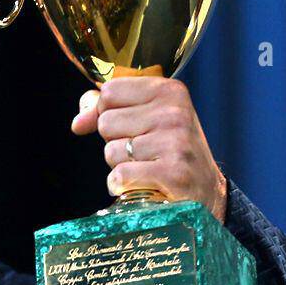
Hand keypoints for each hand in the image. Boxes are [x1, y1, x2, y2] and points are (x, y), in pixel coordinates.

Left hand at [70, 75, 227, 222]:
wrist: (207, 193)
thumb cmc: (170, 153)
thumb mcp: (148, 120)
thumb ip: (109, 111)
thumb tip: (78, 122)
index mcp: (169, 91)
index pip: (110, 92)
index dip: (107, 113)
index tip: (128, 128)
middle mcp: (174, 112)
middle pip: (106, 122)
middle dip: (115, 142)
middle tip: (143, 153)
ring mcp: (175, 142)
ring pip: (110, 151)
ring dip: (120, 166)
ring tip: (147, 169)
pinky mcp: (172, 173)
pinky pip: (120, 175)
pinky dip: (122, 186)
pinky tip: (142, 186)